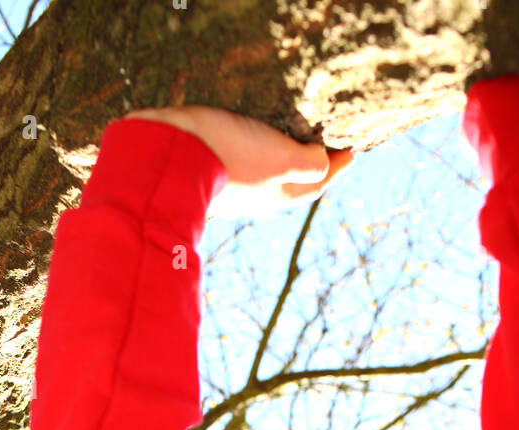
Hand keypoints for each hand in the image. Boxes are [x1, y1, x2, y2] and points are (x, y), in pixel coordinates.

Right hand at [124, 105, 354, 218]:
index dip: (337, 167)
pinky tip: (247, 143)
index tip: (353, 151)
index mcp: (278, 194)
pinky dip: (254, 155)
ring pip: (265, 177)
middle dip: (311, 168)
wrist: (166, 159)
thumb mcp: (279, 157)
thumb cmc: (228, 157)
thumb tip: (325, 162)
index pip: (316, 183)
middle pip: (292, 184)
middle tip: (326, 150)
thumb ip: (307, 163)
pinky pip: (241, 165)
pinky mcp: (206, 173)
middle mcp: (256, 196)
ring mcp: (231, 188)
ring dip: (281, 162)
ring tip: (291, 144)